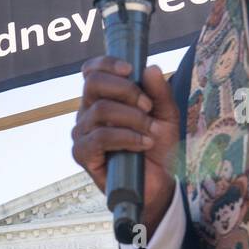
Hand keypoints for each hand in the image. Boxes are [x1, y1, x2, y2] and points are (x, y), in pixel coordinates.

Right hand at [71, 59, 180, 238]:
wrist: (157, 184)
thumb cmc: (157, 148)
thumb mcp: (166, 116)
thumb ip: (159, 92)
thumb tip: (149, 68)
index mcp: (102, 98)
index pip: (92, 71)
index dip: (107, 64)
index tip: (131, 69)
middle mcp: (87, 113)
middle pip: (92, 84)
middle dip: (126, 90)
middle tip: (148, 106)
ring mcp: (82, 134)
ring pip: (100, 110)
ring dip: (132, 118)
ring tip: (151, 132)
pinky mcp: (83, 155)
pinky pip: (100, 138)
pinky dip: (126, 137)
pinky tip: (143, 143)